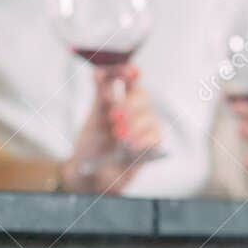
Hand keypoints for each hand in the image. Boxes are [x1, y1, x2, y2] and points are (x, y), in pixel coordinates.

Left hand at [65, 66, 161, 192]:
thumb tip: (98, 72)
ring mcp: (145, 128)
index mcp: (119, 101)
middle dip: (129, 106)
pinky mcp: (151, 145)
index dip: (130, 73)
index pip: (129, 80)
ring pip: (150, 117)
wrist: (93, 175)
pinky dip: (143, 140)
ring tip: (119, 137)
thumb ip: (99, 97)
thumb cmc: (92, 146)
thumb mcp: (93, 120)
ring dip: (134, 126)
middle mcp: (135, 112)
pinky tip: (131, 146)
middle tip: (115, 118)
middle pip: (142, 97)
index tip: (131, 72)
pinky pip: (155, 138)